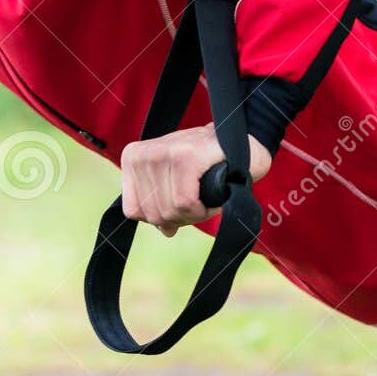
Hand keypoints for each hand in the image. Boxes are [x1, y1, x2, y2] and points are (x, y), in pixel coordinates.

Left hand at [120, 123, 271, 237]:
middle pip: (152, 214)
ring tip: (206, 197)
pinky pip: (185, 203)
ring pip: (169, 211)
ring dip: (194, 214)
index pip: (134, 210)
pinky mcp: (185, 157)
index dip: (162, 217)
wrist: (243, 145)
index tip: (182, 204)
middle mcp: (143, 153)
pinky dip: (202, 210)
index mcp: (133, 158)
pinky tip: (211, 198)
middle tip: (199, 201)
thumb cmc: (209, 164)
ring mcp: (162, 152)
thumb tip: (165, 230)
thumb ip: (164, 205)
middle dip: (180, 218)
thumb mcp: (177, 183)